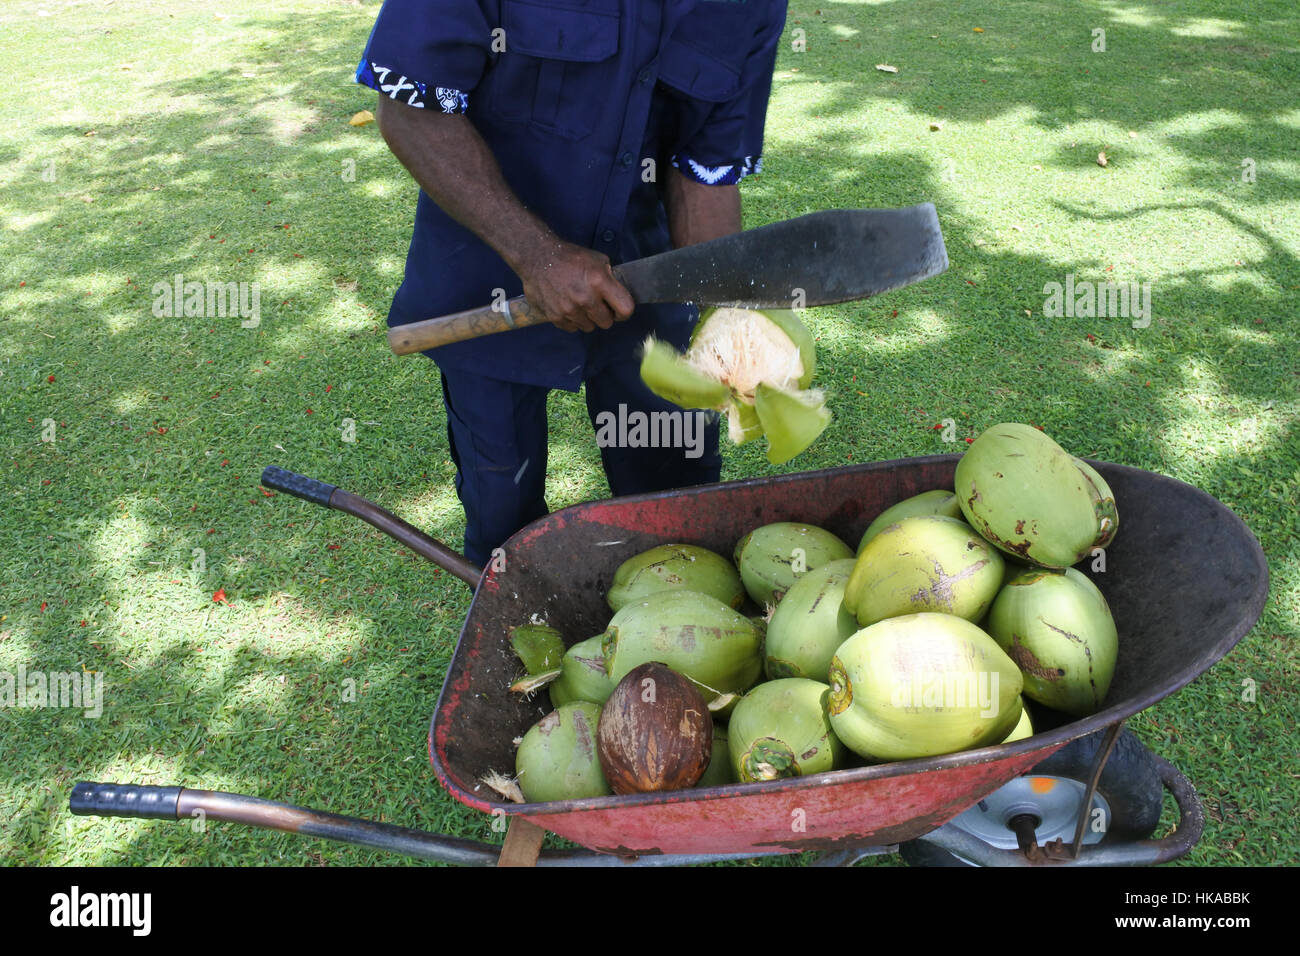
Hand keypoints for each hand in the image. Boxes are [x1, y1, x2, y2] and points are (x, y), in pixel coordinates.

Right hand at [515, 238, 634, 332]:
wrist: (537, 257)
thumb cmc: (571, 257)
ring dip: (587, 318)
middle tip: (596, 304)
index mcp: (599, 281)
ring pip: (589, 327)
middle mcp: (585, 298)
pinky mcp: (555, 317)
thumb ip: (611, 279)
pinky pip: (572, 328)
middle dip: (604, 315)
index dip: (624, 311)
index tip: (618, 309)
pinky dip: (572, 320)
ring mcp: (569, 310)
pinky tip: (568, 305)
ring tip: (579, 303)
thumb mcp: (598, 260)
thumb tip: (618, 295)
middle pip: (607, 323)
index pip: (625, 310)